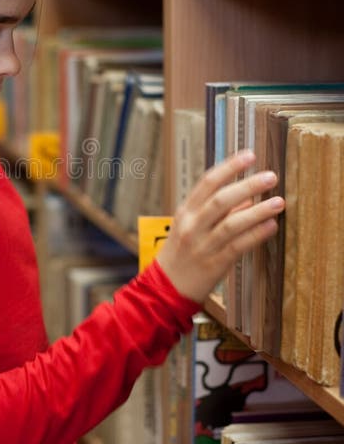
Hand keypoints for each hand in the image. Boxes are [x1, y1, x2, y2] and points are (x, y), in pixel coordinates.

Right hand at [156, 150, 284, 303]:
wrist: (165, 288)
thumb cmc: (180, 254)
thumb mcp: (190, 227)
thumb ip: (216, 212)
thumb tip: (246, 197)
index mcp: (186, 212)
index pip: (208, 182)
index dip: (230, 167)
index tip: (249, 155)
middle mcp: (192, 226)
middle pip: (221, 200)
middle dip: (247, 185)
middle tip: (270, 176)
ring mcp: (202, 246)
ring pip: (232, 224)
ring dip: (257, 211)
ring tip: (278, 202)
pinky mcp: (214, 265)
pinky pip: (238, 247)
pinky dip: (255, 235)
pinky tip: (270, 226)